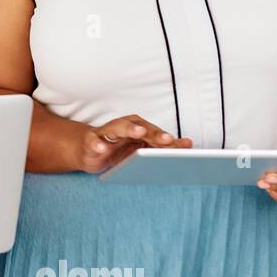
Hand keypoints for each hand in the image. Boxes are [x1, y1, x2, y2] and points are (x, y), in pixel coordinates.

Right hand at [76, 114, 191, 172]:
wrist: (88, 150)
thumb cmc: (117, 149)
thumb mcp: (140, 149)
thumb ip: (162, 146)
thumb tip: (188, 144)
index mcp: (137, 128)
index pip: (155, 133)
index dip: (168, 139)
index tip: (182, 144)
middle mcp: (123, 126)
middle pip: (139, 127)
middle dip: (153, 132)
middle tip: (166, 139)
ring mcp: (106, 133)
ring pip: (117, 128)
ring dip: (128, 129)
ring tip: (139, 132)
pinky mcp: (91, 140)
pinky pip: (94, 142)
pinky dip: (97, 144)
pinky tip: (102, 149)